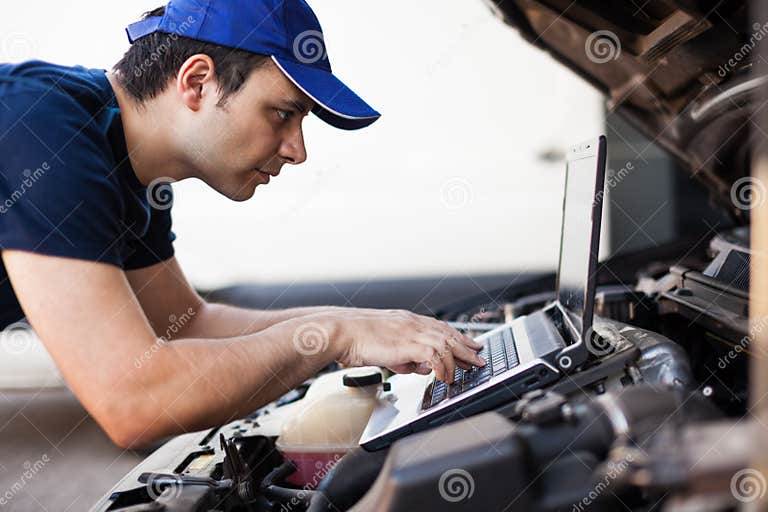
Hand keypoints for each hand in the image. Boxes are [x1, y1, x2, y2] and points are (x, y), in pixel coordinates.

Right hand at [329, 309, 485, 383]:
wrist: (339, 331)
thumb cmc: (353, 338)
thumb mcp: (383, 346)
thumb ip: (402, 355)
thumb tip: (416, 366)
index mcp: (405, 320)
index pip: (439, 327)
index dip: (456, 336)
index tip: (469, 343)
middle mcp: (412, 323)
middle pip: (448, 334)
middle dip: (467, 347)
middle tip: (479, 357)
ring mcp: (411, 332)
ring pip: (446, 344)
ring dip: (460, 359)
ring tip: (470, 370)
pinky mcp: (407, 344)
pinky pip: (435, 356)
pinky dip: (443, 368)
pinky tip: (445, 377)